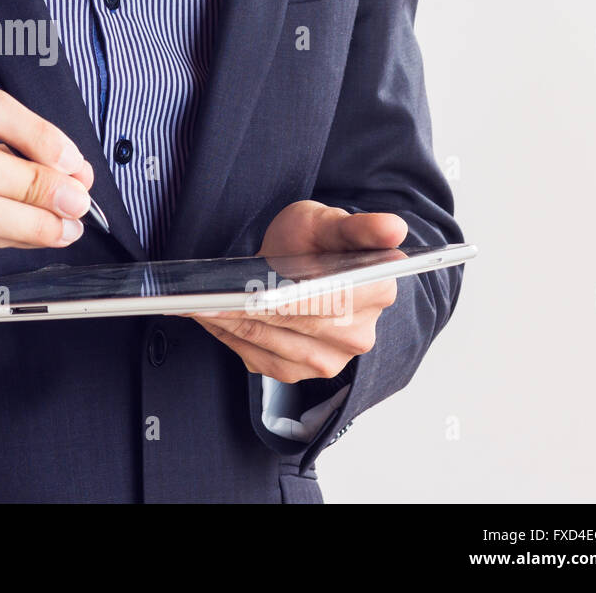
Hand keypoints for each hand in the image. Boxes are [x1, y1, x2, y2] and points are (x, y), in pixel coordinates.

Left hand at [183, 200, 405, 382]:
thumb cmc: (316, 242)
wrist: (300, 266)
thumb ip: (360, 226)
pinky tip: (212, 319)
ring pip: (273, 344)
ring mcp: (332, 359)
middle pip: (294, 323)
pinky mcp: (302, 373)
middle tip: (208, 296)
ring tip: (201, 306)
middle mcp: (360, 334)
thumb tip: (393, 228)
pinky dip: (232, 339)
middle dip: (249, 309)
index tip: (251, 291)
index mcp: (376, 292)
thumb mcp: (331, 222)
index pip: (327, 300)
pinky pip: (260, 360)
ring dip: (233, 325)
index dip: (284, 296)